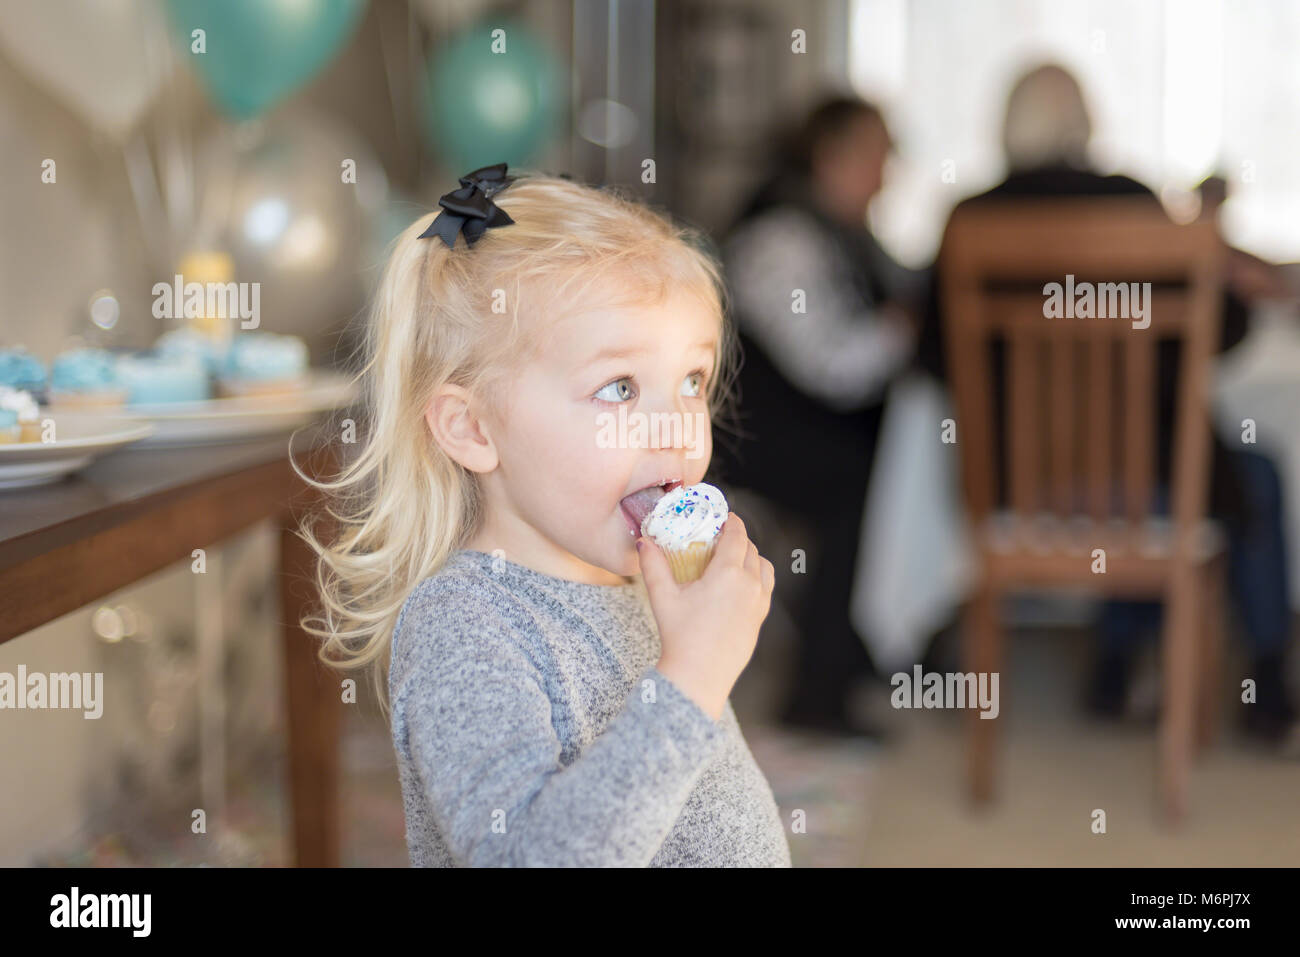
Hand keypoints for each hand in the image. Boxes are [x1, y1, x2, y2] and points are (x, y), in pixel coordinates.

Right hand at [637, 513, 774, 720]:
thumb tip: (643, 542)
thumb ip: (653, 564)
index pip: (737, 536)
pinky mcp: (760, 619)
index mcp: (728, 573)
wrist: (699, 676)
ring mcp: (759, 603)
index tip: (724, 517)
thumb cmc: (680, 637)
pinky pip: (766, 588)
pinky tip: (738, 585)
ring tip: (732, 559)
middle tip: (721, 537)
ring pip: (764, 568)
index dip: (732, 522)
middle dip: (739, 538)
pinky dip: (757, 577)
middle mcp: (750, 584)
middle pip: (751, 549)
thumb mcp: (663, 597)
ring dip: (751, 557)